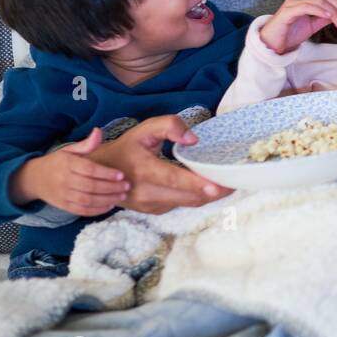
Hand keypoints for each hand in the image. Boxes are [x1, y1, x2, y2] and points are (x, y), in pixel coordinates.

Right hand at [9, 128, 129, 215]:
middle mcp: (65, 180)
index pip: (89, 169)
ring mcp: (63, 194)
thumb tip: (98, 131)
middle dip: (111, 188)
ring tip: (122, 196)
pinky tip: (110, 205)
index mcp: (67, 163)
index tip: (121, 175)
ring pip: (87, 200)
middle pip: (90, 186)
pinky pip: (81, 210)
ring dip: (107, 199)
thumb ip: (86, 144)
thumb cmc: (57, 162)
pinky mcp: (63, 206)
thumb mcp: (69, 150)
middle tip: (126, 186)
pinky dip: (96, 210)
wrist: (34, 178)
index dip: (106, 173)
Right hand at [88, 115, 233, 214]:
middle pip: (187, 196)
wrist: (100, 173)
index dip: (197, 184)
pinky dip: (196, 197)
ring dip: (208, 196)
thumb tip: (193, 139)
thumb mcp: (145, 129)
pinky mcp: (154, 211)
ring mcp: (149, 204)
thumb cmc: (127, 147)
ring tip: (228, 184)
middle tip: (236, 182)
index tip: (218, 185)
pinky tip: (209, 187)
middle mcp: (146, 192)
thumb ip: (170, 126)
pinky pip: (181, 204)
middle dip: (214, 192)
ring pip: (187, 203)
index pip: (174, 179)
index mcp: (143, 170)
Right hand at [259, 0, 336, 53]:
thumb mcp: (312, 25)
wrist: (272, 44)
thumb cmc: (290, 34)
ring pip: (320, 0)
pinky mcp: (288, 11)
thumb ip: (324, 18)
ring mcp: (292, 2)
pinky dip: (321, 11)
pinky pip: (307, 7)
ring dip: (334, 12)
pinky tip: (329, 18)